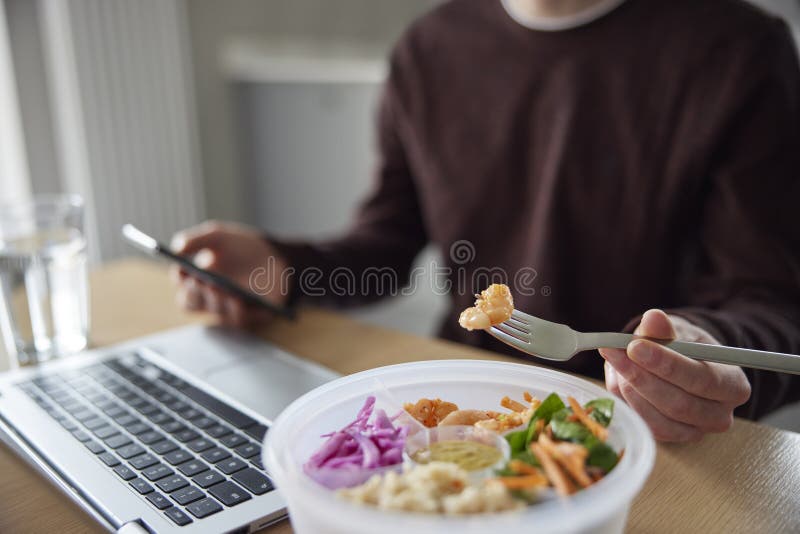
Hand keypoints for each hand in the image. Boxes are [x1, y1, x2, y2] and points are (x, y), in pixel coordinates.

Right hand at [170, 220, 289, 327]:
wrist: (270, 254)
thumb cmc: (237, 247)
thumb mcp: (216, 236)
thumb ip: (196, 240)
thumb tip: (177, 247)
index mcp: (196, 285)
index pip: (182, 289)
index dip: (180, 280)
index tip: (181, 268)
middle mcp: (210, 301)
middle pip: (194, 303)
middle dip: (195, 291)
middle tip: (197, 279)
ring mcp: (230, 309)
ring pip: (217, 310)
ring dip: (215, 299)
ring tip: (215, 286)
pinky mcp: (253, 314)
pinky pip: (242, 318)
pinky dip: (237, 309)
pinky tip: (237, 297)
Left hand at [600, 309, 750, 441]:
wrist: (683, 364)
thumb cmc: (685, 346)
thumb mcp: (679, 331)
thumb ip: (665, 329)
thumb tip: (653, 318)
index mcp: (733, 385)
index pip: (701, 378)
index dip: (666, 364)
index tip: (634, 346)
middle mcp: (720, 415)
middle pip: (678, 404)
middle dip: (641, 377)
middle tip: (613, 352)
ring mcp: (696, 431)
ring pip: (659, 419)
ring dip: (629, 389)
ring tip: (614, 361)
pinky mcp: (672, 438)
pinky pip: (645, 426)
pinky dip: (627, 402)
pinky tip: (617, 377)